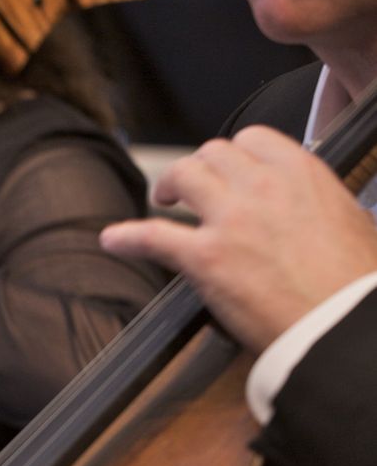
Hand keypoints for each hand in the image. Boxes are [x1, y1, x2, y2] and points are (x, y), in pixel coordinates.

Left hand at [101, 126, 376, 352]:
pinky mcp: (205, 258)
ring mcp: (231, 221)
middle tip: (192, 188)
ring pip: (184, 177)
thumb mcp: (352, 223)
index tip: (230, 170)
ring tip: (164, 201)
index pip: (254, 140)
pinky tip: (113, 239)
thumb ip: (319, 205)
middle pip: (212, 154)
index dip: (234, 155)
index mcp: (303, 174)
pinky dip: (127, 236)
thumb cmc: (355, 284)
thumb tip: (312, 211)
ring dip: (169, 186)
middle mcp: (263, 187)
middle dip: (199, 168)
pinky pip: (152, 236)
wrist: (344, 324)